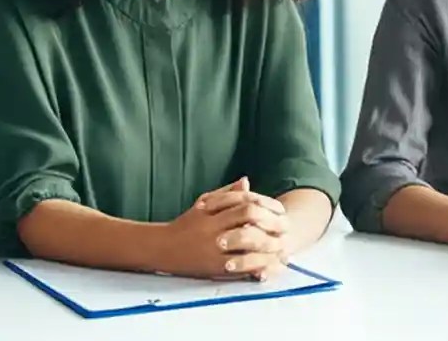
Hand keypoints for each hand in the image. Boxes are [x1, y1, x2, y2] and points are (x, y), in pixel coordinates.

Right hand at [157, 178, 288, 279]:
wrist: (160, 248)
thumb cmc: (186, 224)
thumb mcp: (203, 204)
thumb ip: (226, 194)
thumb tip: (247, 181)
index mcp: (212, 209)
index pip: (244, 201)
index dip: (266, 203)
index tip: (280, 209)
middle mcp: (213, 226)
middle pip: (248, 217)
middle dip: (271, 220)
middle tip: (286, 225)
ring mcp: (213, 247)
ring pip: (246, 241)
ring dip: (268, 243)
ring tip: (282, 244)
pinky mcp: (212, 266)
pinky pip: (239, 265)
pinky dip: (255, 264)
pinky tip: (268, 264)